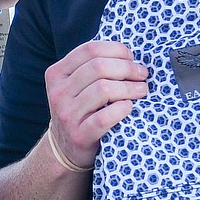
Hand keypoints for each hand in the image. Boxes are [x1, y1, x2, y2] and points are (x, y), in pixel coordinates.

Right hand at [43, 41, 147, 170]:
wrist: (65, 149)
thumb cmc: (80, 110)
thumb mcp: (75, 85)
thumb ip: (92, 67)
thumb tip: (129, 52)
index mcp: (57, 73)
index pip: (90, 50)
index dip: (117, 50)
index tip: (132, 59)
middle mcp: (58, 92)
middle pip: (99, 67)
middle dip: (128, 68)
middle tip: (142, 75)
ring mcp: (67, 115)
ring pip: (104, 90)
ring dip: (130, 88)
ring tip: (141, 91)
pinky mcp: (79, 136)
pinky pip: (105, 117)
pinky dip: (122, 109)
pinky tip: (129, 108)